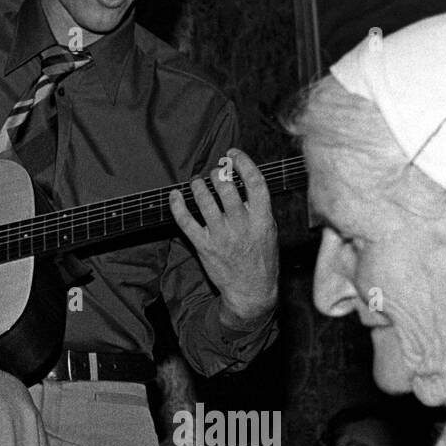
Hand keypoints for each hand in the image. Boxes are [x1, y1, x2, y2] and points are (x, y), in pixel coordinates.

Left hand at [169, 148, 277, 320]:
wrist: (251, 291)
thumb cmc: (262, 261)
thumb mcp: (270, 232)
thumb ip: (260, 208)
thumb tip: (245, 182)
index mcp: (262, 219)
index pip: (254, 181)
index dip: (243, 162)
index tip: (233, 154)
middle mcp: (241, 225)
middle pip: (226, 186)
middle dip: (217, 173)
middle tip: (215, 173)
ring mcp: (221, 236)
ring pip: (204, 199)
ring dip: (198, 184)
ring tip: (197, 182)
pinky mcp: (204, 246)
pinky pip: (185, 221)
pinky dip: (177, 205)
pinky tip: (175, 195)